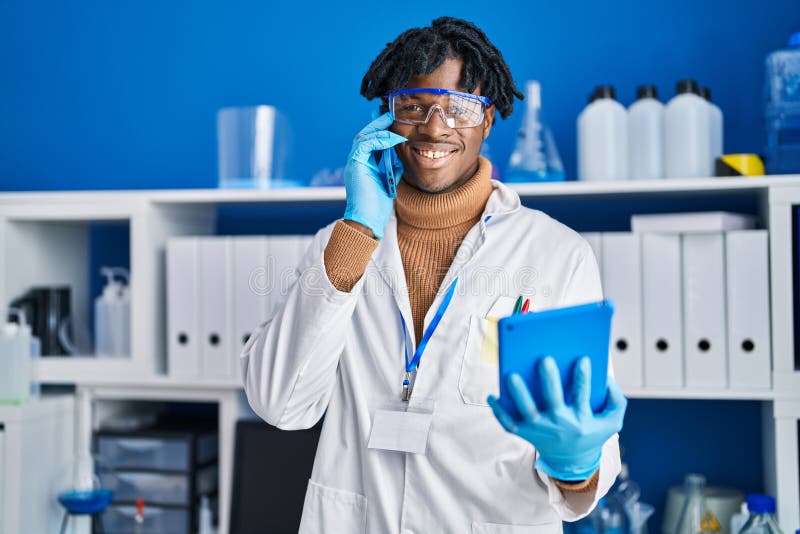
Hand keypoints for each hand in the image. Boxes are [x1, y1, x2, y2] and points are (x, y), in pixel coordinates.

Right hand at [343, 113, 405, 239]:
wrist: (367, 220)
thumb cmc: (377, 206)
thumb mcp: (389, 182)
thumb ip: (392, 169)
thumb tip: (400, 159)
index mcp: (363, 165)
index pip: (370, 142)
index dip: (380, 130)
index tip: (391, 121)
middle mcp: (356, 162)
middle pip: (364, 135)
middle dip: (377, 124)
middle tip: (389, 114)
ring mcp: (353, 163)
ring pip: (363, 137)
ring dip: (379, 130)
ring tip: (392, 124)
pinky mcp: (354, 165)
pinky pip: (365, 145)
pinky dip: (378, 140)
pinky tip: (390, 139)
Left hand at [487, 356, 626, 480]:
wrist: (573, 462)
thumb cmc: (590, 433)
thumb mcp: (612, 422)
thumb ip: (616, 400)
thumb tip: (608, 379)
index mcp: (581, 419)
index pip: (584, 396)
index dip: (584, 377)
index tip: (582, 358)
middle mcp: (560, 424)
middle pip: (553, 401)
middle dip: (549, 380)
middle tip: (544, 359)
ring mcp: (541, 429)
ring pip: (527, 411)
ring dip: (519, 394)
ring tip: (512, 375)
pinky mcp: (526, 433)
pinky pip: (509, 424)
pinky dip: (499, 411)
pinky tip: (493, 396)